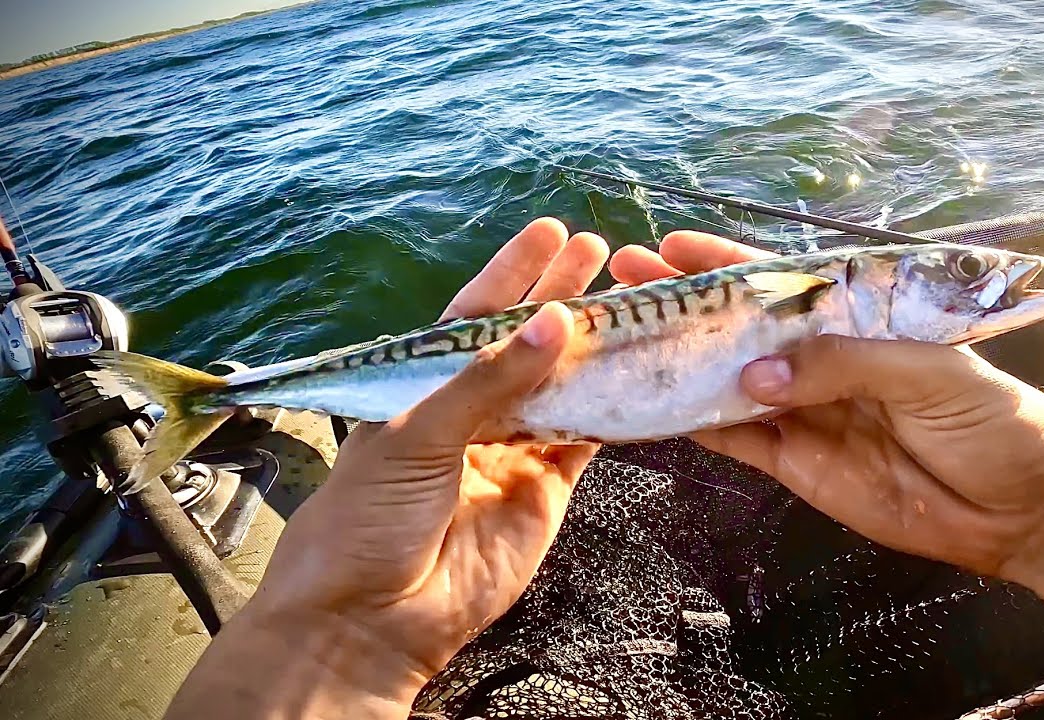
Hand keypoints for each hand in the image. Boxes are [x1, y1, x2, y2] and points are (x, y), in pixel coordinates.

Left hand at [245, 220, 604, 673]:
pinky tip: (638, 372)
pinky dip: (614, 409)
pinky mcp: (544, 486)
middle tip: (600, 251)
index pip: (474, 315)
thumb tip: (554, 322)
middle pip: (525, 343)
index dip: (512, 272)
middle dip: (561, 296)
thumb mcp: (416, 433)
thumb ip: (489, 380)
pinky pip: (586, 439)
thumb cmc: (366, 516)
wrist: (373, 617)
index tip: (549, 232)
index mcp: (423, 383)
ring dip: (594, 346)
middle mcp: (470, 409)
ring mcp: (511, 447)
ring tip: (632, 299)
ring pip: (562, 385)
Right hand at [611, 231, 1043, 577]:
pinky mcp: (797, 464)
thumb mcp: (928, 372)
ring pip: (729, 381)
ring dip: (680, 361)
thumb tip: (758, 373)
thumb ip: (843, 364)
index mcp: (860, 320)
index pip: (785, 280)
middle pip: (743, 327)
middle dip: (686, 306)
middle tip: (627, 284)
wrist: (1022, 511)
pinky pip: (737, 439)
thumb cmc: (994, 422)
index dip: (730, 263)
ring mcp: (806, 411)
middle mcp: (824, 360)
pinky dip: (696, 424)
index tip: (675, 245)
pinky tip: (655, 406)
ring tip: (624, 339)